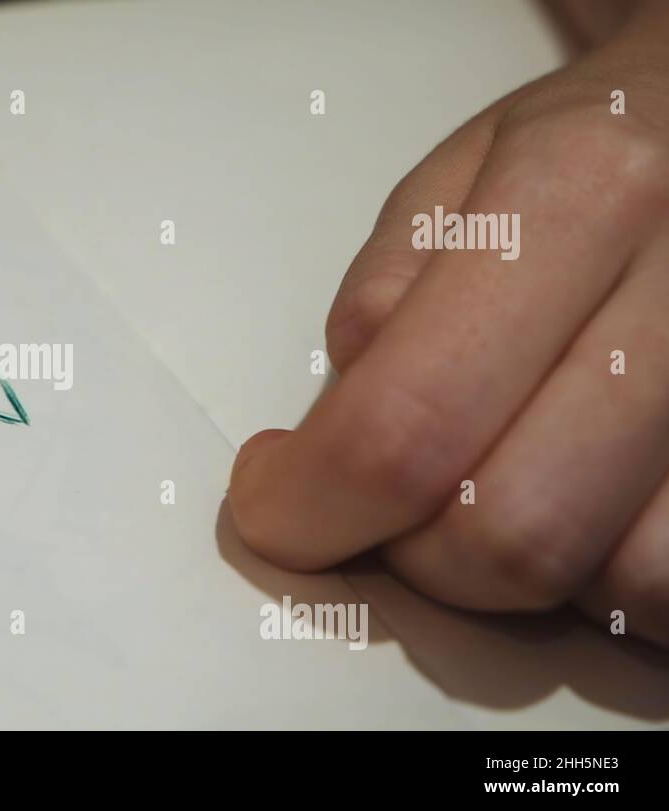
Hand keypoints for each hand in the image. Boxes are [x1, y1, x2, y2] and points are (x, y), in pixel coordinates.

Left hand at [229, 3, 668, 646]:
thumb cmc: (594, 146)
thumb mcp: (454, 179)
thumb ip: (380, 302)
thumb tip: (325, 444)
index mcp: (584, 195)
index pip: (405, 425)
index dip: (309, 506)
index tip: (273, 508)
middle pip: (510, 534)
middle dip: (413, 554)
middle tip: (388, 497)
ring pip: (617, 585)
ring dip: (521, 572)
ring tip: (501, 479)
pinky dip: (610, 579)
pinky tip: (581, 499)